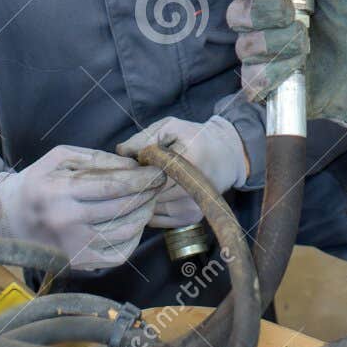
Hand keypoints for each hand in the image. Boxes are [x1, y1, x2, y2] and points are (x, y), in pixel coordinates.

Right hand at [0, 145, 165, 270]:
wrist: (7, 219)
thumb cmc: (35, 183)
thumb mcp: (57, 158)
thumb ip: (94, 158)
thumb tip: (129, 165)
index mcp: (60, 192)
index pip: (112, 185)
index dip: (140, 178)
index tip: (157, 170)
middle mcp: (67, 221)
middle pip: (122, 207)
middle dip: (148, 193)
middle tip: (159, 182)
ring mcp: (73, 246)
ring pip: (124, 232)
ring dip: (144, 215)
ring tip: (150, 201)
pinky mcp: (77, 263)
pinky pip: (117, 256)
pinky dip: (134, 240)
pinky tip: (136, 225)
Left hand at [118, 115, 247, 226]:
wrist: (226, 155)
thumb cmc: (194, 138)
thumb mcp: (171, 127)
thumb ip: (144, 137)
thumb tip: (121, 152)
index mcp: (189, 160)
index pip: (149, 174)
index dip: (136, 170)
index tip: (134, 162)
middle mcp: (193, 188)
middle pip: (148, 193)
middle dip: (137, 185)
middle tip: (136, 175)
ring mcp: (193, 206)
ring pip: (150, 208)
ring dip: (142, 198)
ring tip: (147, 183)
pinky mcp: (192, 217)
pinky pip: (157, 219)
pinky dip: (150, 209)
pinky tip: (154, 195)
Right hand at [218, 0, 346, 122]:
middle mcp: (256, 21)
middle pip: (237, 10)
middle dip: (264, 10)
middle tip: (291, 14)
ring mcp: (256, 53)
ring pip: (245, 45)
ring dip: (279, 44)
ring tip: (305, 46)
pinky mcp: (260, 83)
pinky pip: (251, 78)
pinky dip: (276, 72)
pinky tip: (295, 68)